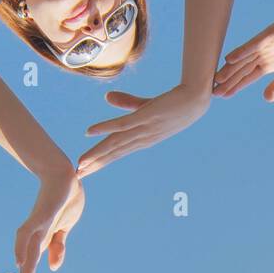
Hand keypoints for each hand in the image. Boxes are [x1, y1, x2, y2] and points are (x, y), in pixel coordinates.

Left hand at [15, 170, 83, 272]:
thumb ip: (58, 247)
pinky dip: (22, 247)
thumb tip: (53, 267)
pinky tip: (18, 260)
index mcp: (43, 240)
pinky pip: (28, 233)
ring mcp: (37, 226)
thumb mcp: (65, 228)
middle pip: (29, 265)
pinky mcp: (40, 216)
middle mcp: (36, 236)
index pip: (35, 267)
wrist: (65, 175)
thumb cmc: (65, 199)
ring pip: (28, 254)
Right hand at [79, 85, 210, 176]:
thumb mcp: (146, 105)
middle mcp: (142, 138)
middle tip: (78, 175)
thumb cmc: (173, 103)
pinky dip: (106, 128)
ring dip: (97, 153)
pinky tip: (90, 132)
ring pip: (116, 143)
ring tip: (82, 163)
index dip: (100, 162)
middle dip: (96, 164)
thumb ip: (126, 103)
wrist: (195, 97)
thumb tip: (107, 97)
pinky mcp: (146, 115)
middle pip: (114, 153)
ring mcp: (144, 128)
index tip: (84, 171)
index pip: (117, 153)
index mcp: (142, 139)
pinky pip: (122, 123)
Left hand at [214, 6, 273, 100]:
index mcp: (272, 64)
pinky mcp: (273, 34)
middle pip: (242, 69)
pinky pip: (255, 43)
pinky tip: (230, 59)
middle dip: (228, 80)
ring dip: (231, 68)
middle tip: (212, 91)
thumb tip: (265, 98)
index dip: (235, 86)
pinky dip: (243, 51)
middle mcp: (266, 54)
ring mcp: (268, 44)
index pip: (248, 77)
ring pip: (245, 57)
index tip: (222, 96)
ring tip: (216, 78)